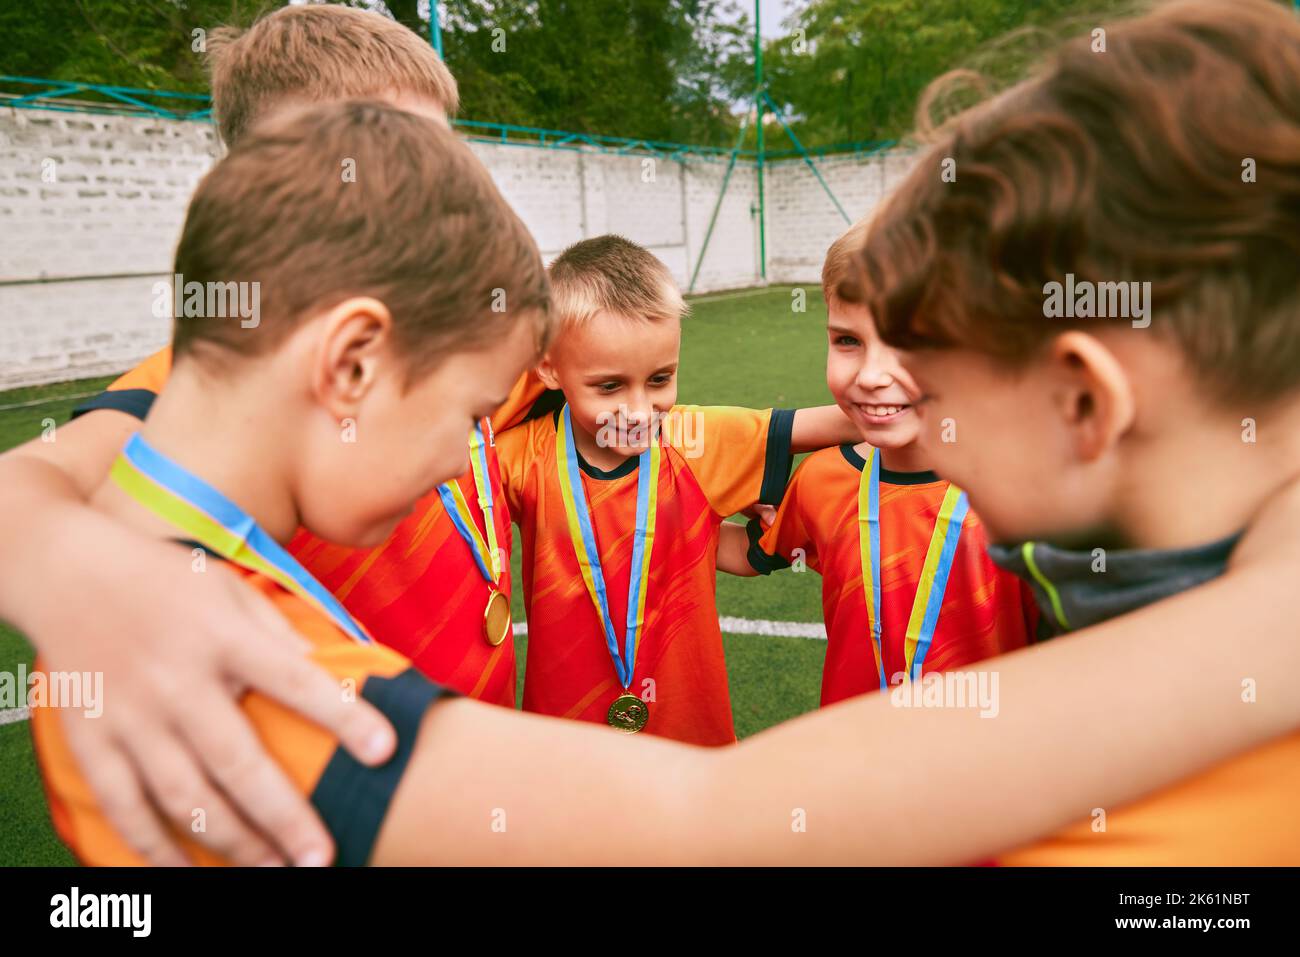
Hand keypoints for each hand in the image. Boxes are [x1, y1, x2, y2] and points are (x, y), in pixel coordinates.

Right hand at [34, 529, 396, 865]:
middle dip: (283, 816)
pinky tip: (190, 872)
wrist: (69, 574)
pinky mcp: (91, 741)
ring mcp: (131, 716)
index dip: (343, 717)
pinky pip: (126, 807)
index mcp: (223, 636)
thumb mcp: (232, 590)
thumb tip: (338, 672)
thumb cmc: (169, 583)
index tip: (385, 751)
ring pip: (184, 797)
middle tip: (322, 857)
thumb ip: (282, 635)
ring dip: (233, 843)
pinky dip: (156, 848)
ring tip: (274, 871)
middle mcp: (177, 681)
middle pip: (236, 761)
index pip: (295, 679)